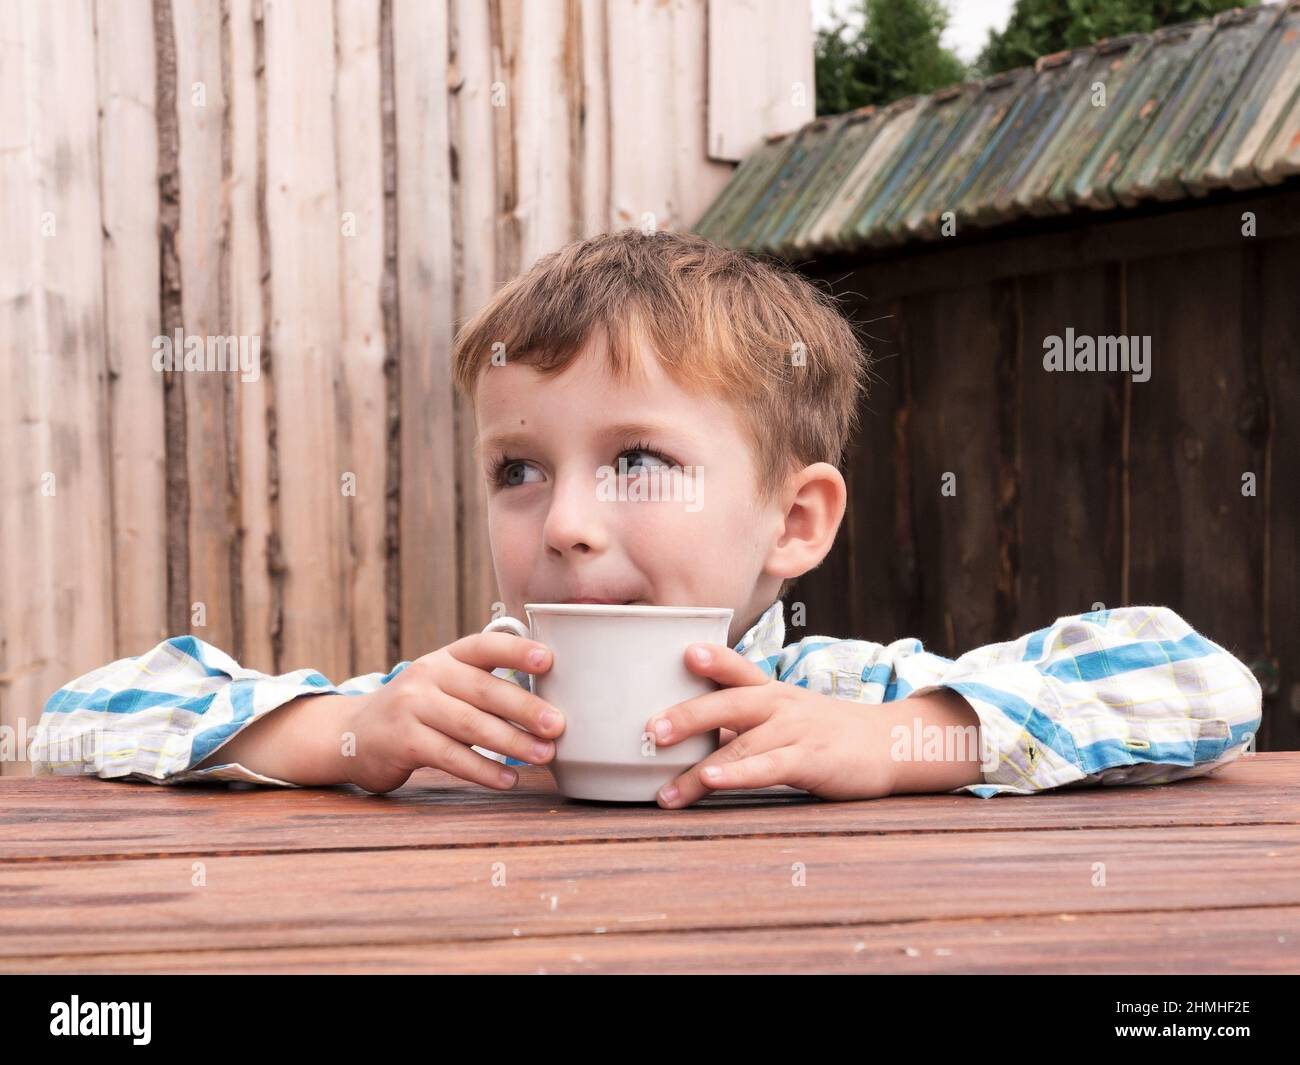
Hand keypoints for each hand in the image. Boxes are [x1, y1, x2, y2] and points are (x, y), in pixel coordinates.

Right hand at [340, 633, 565, 793]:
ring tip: (545, 755)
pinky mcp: (403, 741)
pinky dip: (483, 770)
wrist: (354, 734)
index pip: (484, 646)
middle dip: (525, 708)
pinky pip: (451, 756)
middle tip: (558, 724)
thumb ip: (484, 685)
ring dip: (512, 742)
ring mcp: (412, 707)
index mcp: (447, 656)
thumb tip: (547, 702)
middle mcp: (428, 675)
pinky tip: (508, 779)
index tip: (549, 660)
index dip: (517, 651)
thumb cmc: (419, 710)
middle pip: (483, 690)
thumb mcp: (444, 685)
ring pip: (470, 725)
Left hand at [646, 643, 901, 808]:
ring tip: (665, 790)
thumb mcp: (782, 716)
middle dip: (687, 716)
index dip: (713, 658)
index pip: (738, 668)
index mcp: (770, 691)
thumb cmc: (822, 732)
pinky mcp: (811, 760)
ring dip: (699, 771)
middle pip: (729, 704)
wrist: (888, 744)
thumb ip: (738, 722)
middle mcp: (780, 704)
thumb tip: (680, 735)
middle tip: (650, 731)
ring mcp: (796, 731)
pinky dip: (739, 774)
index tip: (684, 651)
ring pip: (741, 746)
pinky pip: (769, 767)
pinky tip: (714, 781)